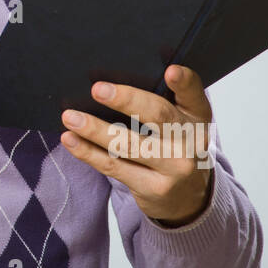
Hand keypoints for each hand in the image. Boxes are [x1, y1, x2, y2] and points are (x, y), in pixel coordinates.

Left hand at [59, 64, 214, 226]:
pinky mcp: (152, 188)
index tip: (171, 71)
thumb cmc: (176, 145)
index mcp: (197, 116)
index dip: (184, 82)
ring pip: (128, 144)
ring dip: (94, 129)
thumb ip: (164, 98)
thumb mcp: (182, 121)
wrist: (189, 196)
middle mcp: (191, 142)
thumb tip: (115, 79)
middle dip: (126, 101)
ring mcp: (174, 168)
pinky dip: (88, 152)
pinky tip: (71, 140)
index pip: (194, 95)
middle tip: (97, 89)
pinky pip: (114, 166)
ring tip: (70, 117)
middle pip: (157, 116)